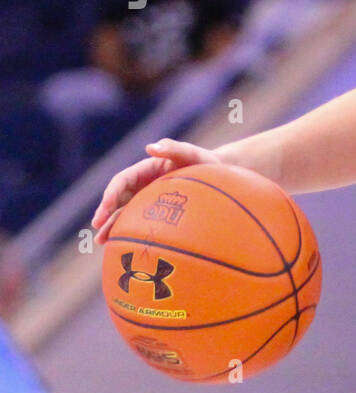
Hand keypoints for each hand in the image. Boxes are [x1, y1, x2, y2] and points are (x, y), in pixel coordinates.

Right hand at [91, 138, 220, 244]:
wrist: (221, 177)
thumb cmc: (207, 164)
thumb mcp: (193, 154)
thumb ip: (174, 149)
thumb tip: (150, 147)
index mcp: (147, 169)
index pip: (122, 180)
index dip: (111, 193)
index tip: (105, 207)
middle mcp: (144, 185)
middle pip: (118, 198)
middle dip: (106, 212)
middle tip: (97, 227)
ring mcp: (149, 199)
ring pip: (125, 213)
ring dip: (112, 225)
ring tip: (101, 241)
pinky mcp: (157, 213)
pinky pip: (139, 223)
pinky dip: (129, 233)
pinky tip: (122, 246)